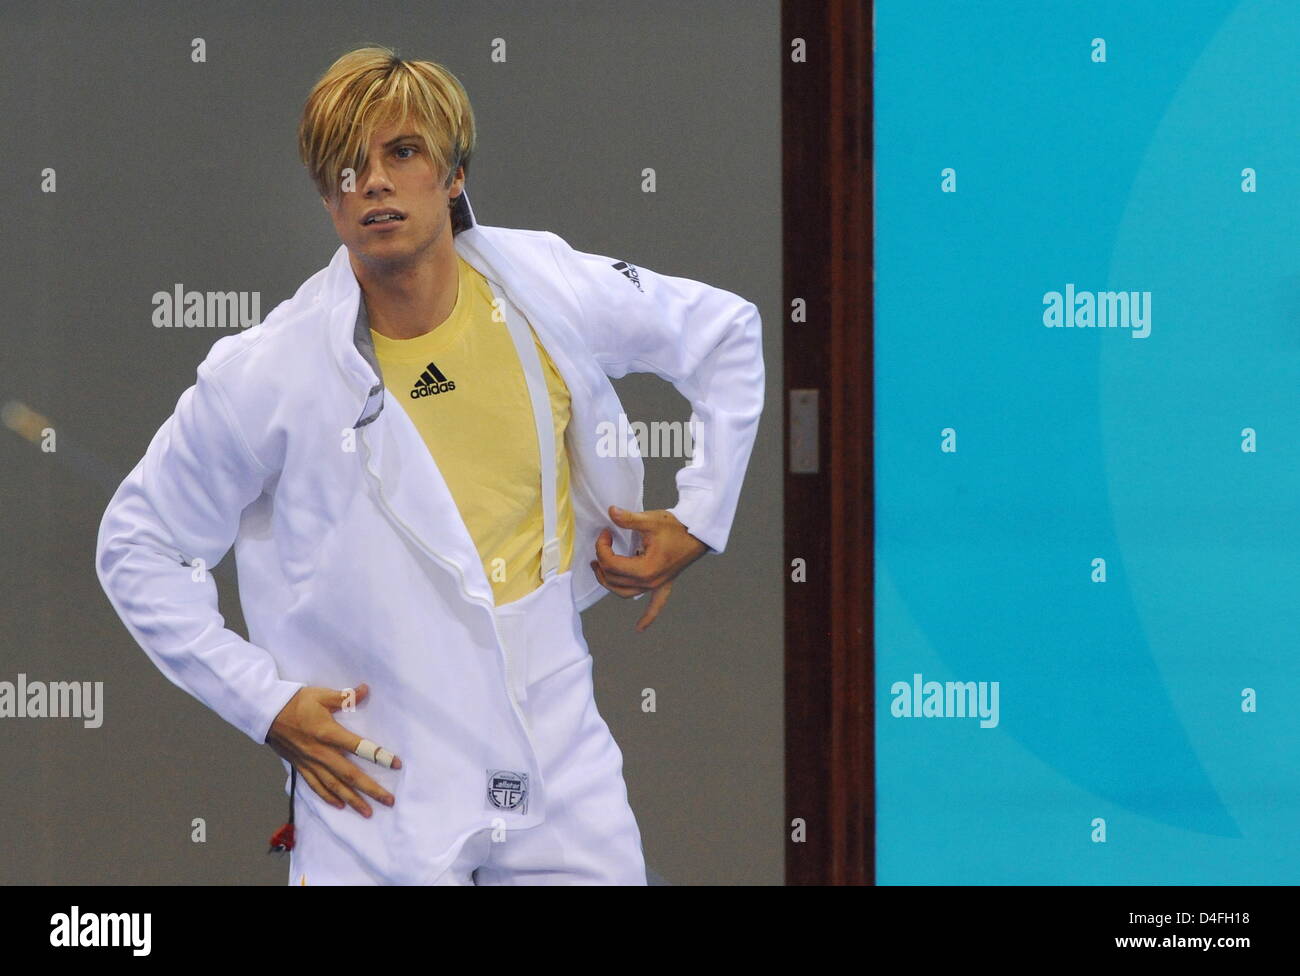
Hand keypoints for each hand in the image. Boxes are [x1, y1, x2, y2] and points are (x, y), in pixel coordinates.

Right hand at [265, 682, 400, 817]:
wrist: (266, 713)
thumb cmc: (296, 702)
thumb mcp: (321, 695)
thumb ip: (345, 696)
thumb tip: (366, 689)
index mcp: (329, 733)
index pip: (359, 748)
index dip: (379, 756)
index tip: (397, 764)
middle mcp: (321, 753)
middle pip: (350, 775)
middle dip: (371, 790)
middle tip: (389, 801)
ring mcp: (310, 763)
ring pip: (334, 786)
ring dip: (352, 800)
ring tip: (368, 813)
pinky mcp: (301, 767)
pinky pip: (316, 786)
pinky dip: (328, 797)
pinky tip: (340, 806)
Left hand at [590, 506, 708, 631]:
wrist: (698, 533)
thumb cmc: (676, 527)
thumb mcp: (650, 520)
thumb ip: (628, 519)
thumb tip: (611, 511)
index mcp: (645, 569)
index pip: (611, 563)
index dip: (602, 547)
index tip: (606, 532)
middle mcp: (650, 582)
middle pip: (613, 578)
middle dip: (602, 560)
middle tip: (604, 542)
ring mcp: (657, 586)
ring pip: (624, 593)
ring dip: (609, 583)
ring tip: (599, 568)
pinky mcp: (664, 585)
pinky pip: (655, 606)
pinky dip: (647, 617)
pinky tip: (639, 628)